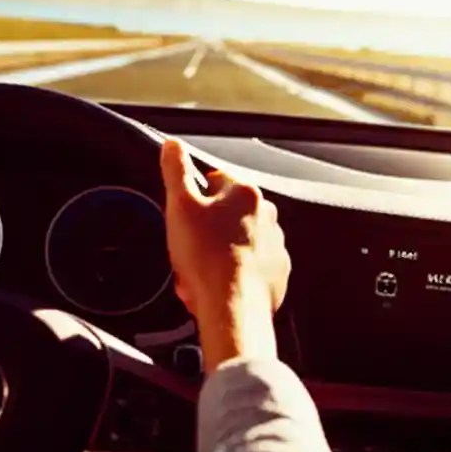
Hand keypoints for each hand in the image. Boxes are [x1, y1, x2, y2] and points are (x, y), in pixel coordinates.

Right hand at [160, 138, 288, 370]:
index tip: (184, 219)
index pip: (215, 182)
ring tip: (200, 272)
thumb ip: (176, 170)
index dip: (194, 200)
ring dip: (220, 252)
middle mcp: (267, 214)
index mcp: (245, 193)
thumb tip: (172, 145)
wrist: (233, 306)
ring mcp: (275, 245)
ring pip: (239, 241)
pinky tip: (217, 284)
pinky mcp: (278, 273)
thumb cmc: (206, 257)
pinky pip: (252, 266)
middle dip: (207, 230)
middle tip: (189, 249)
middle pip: (227, 213)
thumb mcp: (180, 206)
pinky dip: (236, 273)